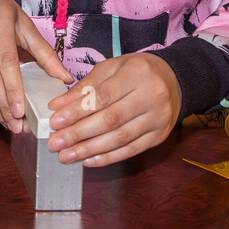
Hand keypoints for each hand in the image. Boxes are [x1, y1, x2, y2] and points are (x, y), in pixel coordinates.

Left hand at [44, 52, 180, 166]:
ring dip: (89, 150)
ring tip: (66, 156)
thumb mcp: (111, 68)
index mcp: (136, 74)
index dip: (77, 111)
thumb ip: (85, 87)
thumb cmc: (136, 71)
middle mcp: (151, 96)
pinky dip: (108, 157)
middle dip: (78, 134)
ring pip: (119, 138)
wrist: (174, 80)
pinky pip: (131, 150)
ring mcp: (157, 118)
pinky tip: (88, 160)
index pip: (102, 96)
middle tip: (55, 144)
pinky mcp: (159, 136)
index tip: (55, 122)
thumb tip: (57, 106)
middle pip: (110, 120)